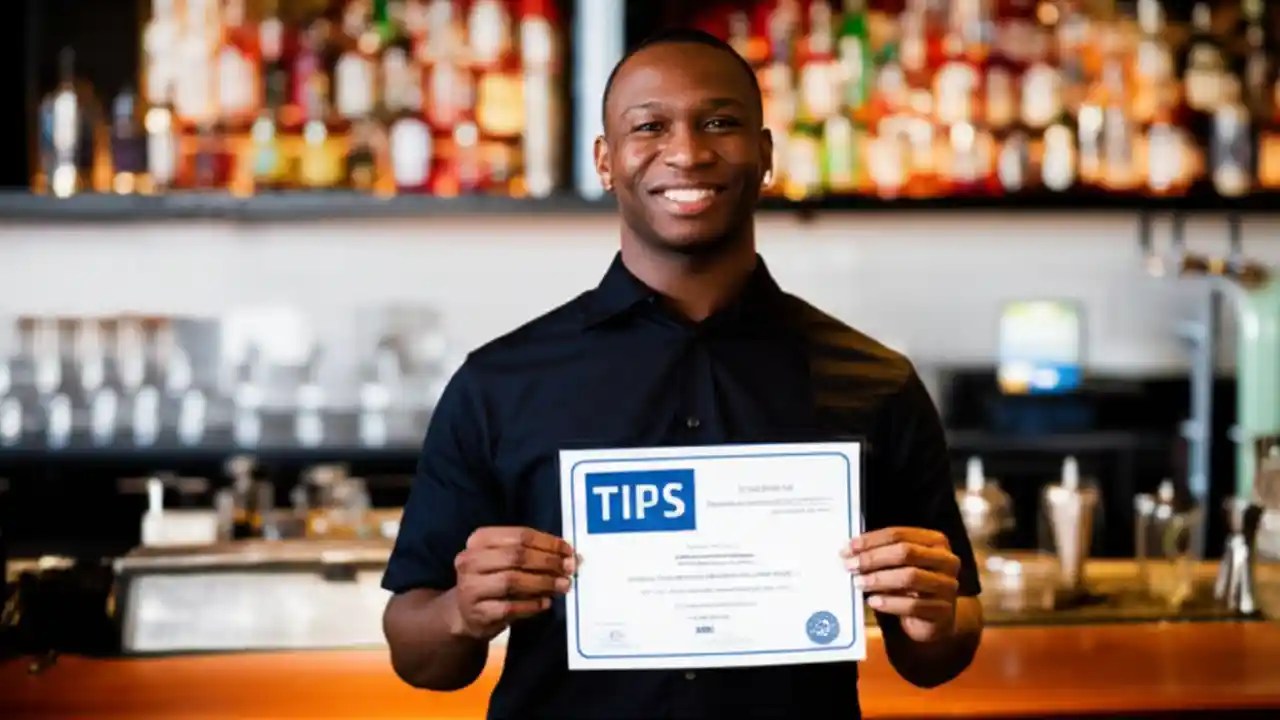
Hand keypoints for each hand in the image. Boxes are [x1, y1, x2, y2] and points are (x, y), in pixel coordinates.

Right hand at [450, 526, 576, 640]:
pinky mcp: (477, 613)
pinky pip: (510, 607)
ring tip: (562, 585)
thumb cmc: (494, 580)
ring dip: (543, 582)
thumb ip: (535, 554)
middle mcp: (470, 560)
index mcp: (479, 539)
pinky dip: (532, 604)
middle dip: (548, 561)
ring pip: (512, 580)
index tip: (568, 551)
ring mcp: (470, 587)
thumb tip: (572, 557)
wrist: (466, 614)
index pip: (520, 535)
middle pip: (517, 556)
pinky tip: (545, 602)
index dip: (548, 543)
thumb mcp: (507, 561)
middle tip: (569, 569)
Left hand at [841, 527, 960, 642]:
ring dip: (879, 579)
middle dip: (873, 558)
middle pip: (905, 552)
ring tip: (859, 582)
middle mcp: (946, 560)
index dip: (871, 540)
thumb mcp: (901, 565)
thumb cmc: (913, 585)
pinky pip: (913, 605)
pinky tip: (873, 601)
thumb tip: (850, 552)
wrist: (937, 618)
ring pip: (910, 577)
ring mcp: (947, 586)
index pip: (899, 534)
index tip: (848, 547)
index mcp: (935, 541)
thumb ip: (882, 555)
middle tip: (850, 565)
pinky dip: (889, 602)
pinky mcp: (943, 611)